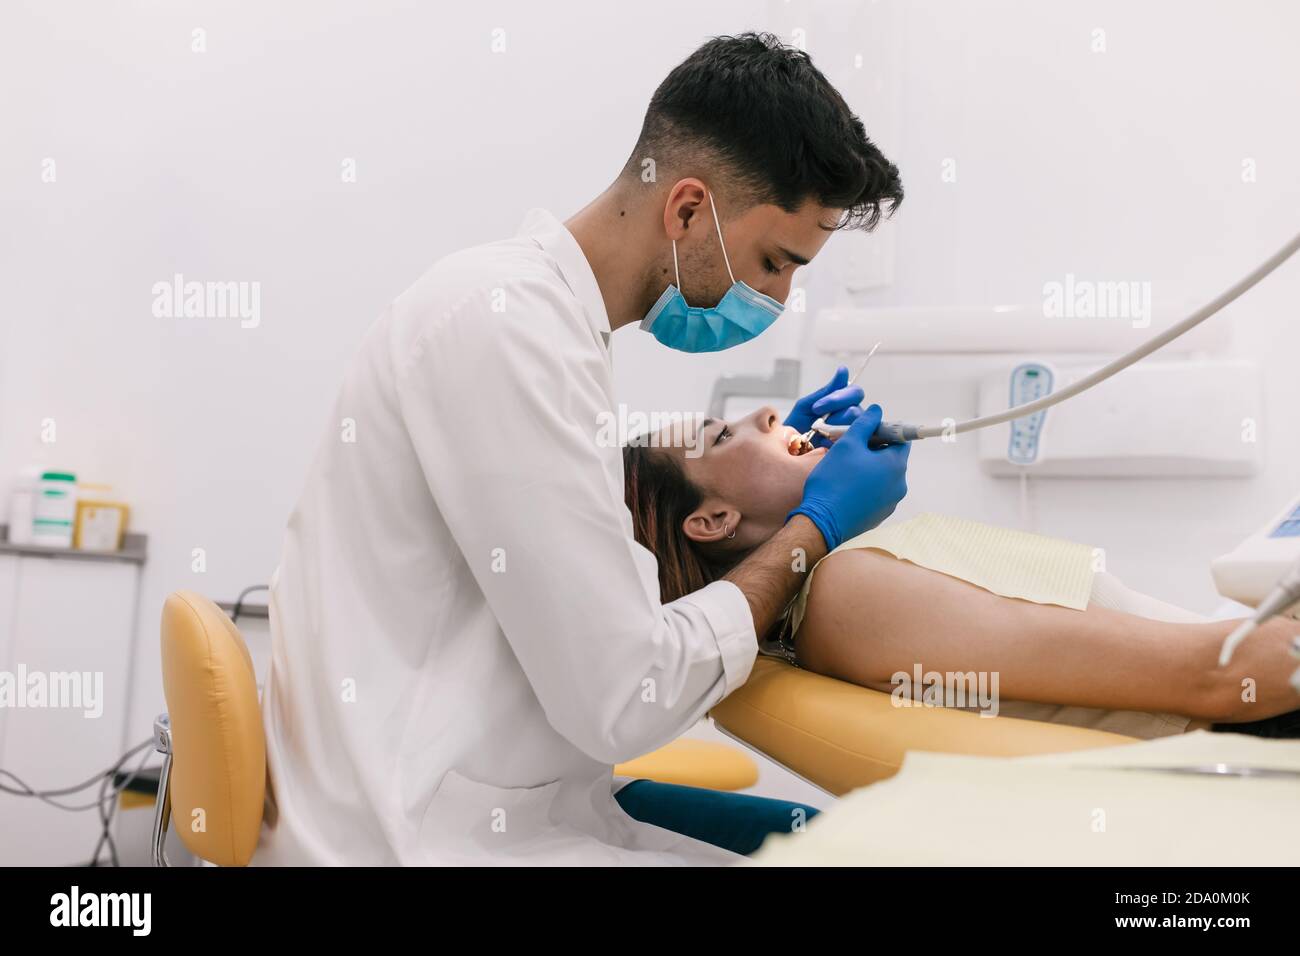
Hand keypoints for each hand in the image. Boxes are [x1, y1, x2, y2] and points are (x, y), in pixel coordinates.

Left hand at [783, 366, 864, 447]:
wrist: (788, 450)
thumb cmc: (798, 426)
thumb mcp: (807, 406)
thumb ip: (826, 391)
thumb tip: (844, 370)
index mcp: (844, 404)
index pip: (855, 392)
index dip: (837, 398)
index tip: (816, 407)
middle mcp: (853, 418)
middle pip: (856, 408)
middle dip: (834, 412)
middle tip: (816, 419)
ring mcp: (854, 434)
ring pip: (855, 424)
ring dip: (833, 426)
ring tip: (818, 433)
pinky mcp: (851, 448)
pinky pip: (852, 440)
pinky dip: (835, 440)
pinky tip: (824, 443)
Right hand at [787, 404, 910, 549]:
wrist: (822, 522)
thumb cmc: (834, 480)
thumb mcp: (847, 444)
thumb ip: (865, 424)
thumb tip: (877, 411)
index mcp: (896, 465)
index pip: (901, 439)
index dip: (884, 431)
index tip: (865, 430)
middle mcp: (899, 485)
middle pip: (891, 458)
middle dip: (873, 449)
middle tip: (850, 445)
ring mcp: (890, 503)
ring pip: (882, 476)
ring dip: (868, 468)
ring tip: (845, 466)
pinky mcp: (879, 515)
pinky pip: (876, 493)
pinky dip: (865, 486)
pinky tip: (845, 485)